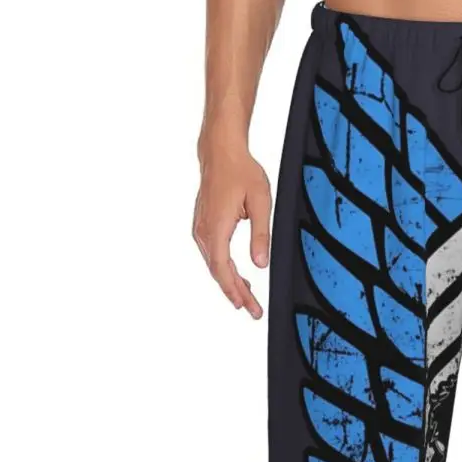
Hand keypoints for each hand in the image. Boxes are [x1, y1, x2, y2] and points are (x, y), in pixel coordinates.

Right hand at [193, 139, 271, 318]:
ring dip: (231, 283)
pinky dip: (225, 269)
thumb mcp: (260, 203)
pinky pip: (213, 254)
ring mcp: (201, 228)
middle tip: (253, 310)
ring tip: (248, 299)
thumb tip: (260, 265)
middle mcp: (204, 230)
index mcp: (216, 227)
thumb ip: (260, 235)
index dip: (234, 290)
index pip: (222, 268)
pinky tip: (238, 276)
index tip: (246, 306)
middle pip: (218, 272)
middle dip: (235, 293)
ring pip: (214, 265)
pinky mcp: (203, 225)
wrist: (221, 151)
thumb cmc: (241, 172)